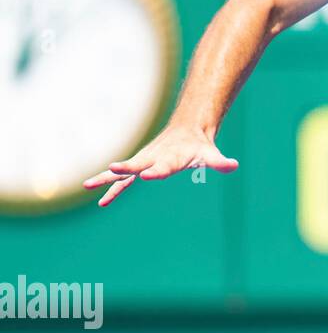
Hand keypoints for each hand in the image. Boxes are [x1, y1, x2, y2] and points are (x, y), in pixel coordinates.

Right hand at [82, 124, 238, 206]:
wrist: (188, 131)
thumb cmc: (200, 147)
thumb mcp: (211, 155)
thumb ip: (220, 162)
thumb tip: (234, 165)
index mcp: (171, 159)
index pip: (163, 167)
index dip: (155, 171)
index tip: (146, 175)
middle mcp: (154, 159)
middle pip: (138, 166)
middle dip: (126, 169)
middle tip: (112, 170)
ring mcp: (145, 162)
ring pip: (123, 173)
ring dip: (107, 179)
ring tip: (88, 185)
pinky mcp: (140, 166)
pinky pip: (123, 180)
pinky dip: (111, 187)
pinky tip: (102, 201)